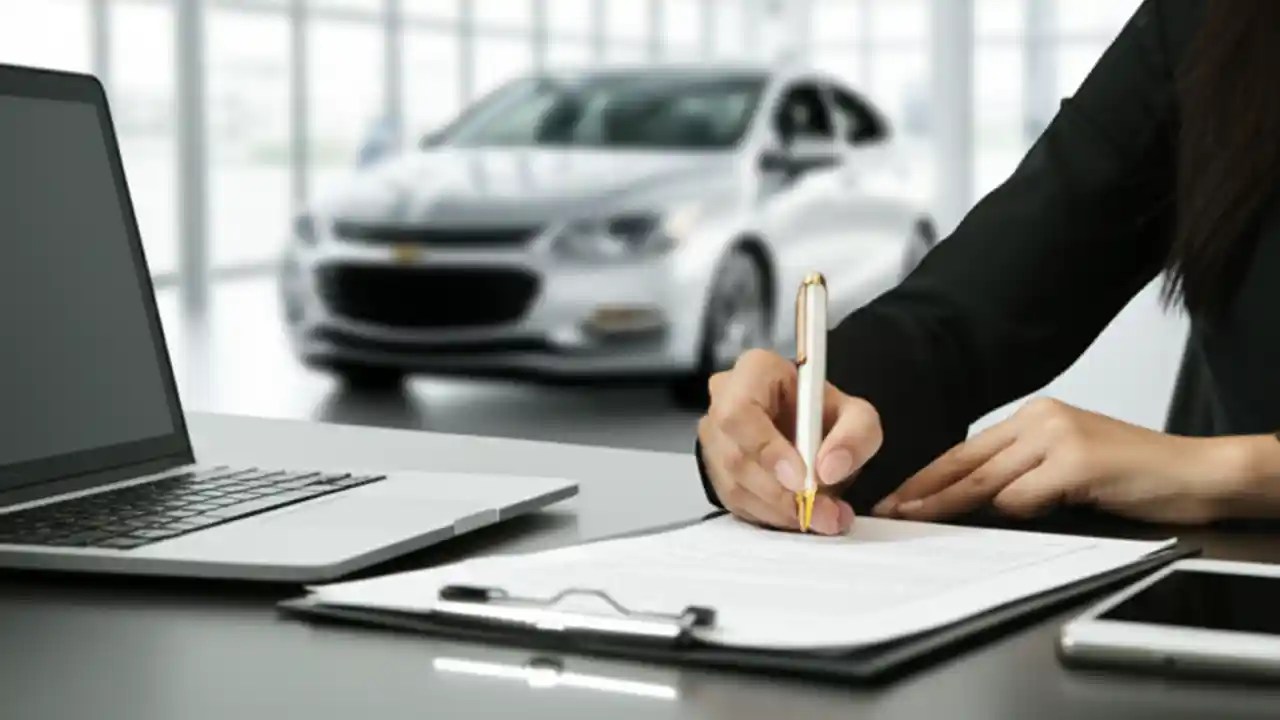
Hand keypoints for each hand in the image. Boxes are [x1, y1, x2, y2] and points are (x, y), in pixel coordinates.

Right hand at [698, 349, 882, 534]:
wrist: (810, 429)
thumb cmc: (824, 414)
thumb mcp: (858, 416)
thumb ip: (855, 435)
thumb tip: (828, 468)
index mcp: (753, 372)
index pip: (740, 411)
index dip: (767, 449)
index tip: (801, 479)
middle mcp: (723, 401)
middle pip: (736, 456)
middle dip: (781, 493)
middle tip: (821, 510)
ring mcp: (714, 439)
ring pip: (735, 486)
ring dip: (780, 510)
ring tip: (823, 516)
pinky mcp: (715, 471)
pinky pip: (736, 503)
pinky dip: (772, 516)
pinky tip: (801, 515)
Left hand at [873, 397, 1233, 523]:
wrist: (1193, 472)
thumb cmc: (1133, 476)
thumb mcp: (1067, 468)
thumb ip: (1024, 476)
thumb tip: (973, 503)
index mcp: (1034, 417)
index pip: (966, 451)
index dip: (928, 477)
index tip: (898, 496)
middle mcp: (1040, 419)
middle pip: (966, 462)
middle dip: (923, 491)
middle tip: (890, 510)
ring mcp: (1058, 436)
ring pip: (987, 480)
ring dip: (949, 505)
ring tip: (917, 521)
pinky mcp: (1076, 460)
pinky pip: (1026, 495)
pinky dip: (1014, 512)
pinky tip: (1007, 524)